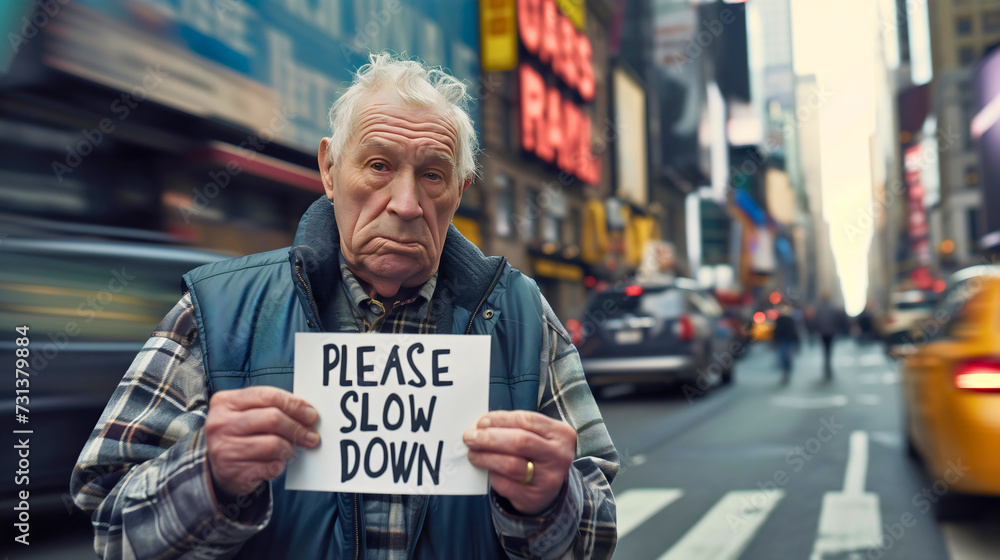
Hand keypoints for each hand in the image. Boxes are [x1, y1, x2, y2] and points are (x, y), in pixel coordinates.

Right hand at [205, 386, 319, 499]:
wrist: (218, 468)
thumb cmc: (240, 435)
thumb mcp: (248, 413)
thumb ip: (272, 408)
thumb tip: (307, 414)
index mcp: (225, 402)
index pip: (268, 396)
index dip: (294, 404)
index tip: (311, 414)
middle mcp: (221, 424)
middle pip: (273, 419)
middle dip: (297, 428)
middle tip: (311, 436)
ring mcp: (224, 449)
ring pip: (274, 445)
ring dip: (288, 449)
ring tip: (288, 449)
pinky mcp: (232, 472)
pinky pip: (270, 467)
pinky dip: (279, 465)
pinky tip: (275, 462)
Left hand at [464, 410, 576, 515]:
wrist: (549, 489)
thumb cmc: (537, 454)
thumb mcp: (538, 436)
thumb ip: (515, 427)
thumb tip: (482, 425)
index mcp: (561, 434)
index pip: (527, 420)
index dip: (501, 420)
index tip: (481, 422)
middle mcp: (558, 456)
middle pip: (520, 442)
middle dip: (490, 438)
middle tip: (470, 437)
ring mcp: (548, 479)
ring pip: (511, 465)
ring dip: (486, 457)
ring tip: (473, 454)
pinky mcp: (534, 498)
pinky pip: (505, 485)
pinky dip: (492, 476)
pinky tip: (487, 470)